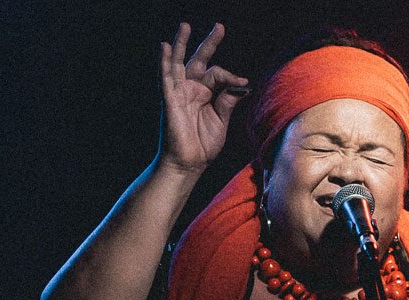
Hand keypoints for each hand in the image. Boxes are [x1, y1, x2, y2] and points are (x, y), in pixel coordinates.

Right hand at [157, 23, 248, 172]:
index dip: (231, 75)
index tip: (243, 82)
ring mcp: (179, 93)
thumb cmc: (203, 145)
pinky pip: (166, 78)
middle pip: (199, 60)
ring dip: (182, 44)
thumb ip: (228, 100)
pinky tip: (166, 47)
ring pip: (179, 63)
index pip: (218, 74)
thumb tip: (241, 84)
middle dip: (209, 43)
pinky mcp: (169, 100)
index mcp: (205, 94)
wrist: (188, 164)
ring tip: (185, 26)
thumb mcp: (221, 120)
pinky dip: (165, 62)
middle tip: (220, 26)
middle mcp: (191, 90)